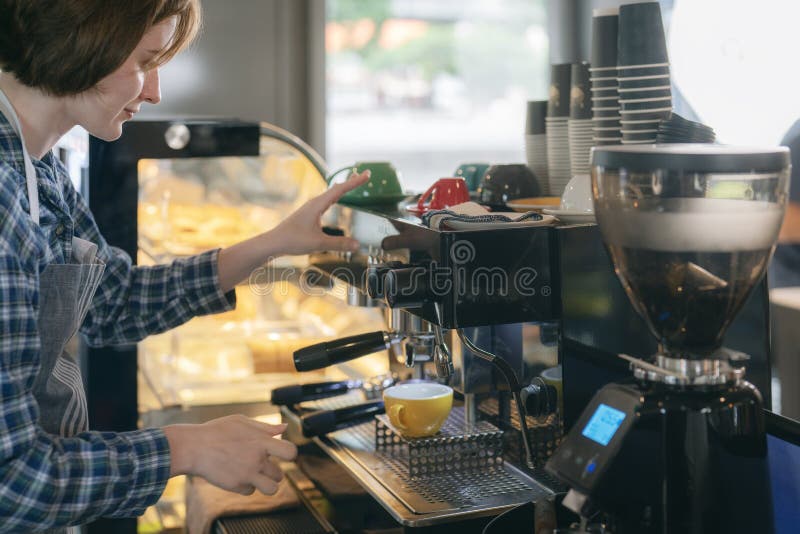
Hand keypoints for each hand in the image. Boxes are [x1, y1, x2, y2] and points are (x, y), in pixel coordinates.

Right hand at [164, 415, 297, 494]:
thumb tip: (283, 427)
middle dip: (273, 471)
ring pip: (272, 489)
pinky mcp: (236, 486)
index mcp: (261, 441)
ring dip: (266, 484)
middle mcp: (257, 459)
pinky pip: (250, 491)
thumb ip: (265, 427)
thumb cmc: (217, 431)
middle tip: (261, 465)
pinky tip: (238, 476)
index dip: (290, 454)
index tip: (282, 454)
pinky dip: (246, 486)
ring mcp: (247, 474)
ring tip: (257, 476)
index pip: (290, 452)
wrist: (194, 447)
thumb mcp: (241, 422)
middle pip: (280, 474)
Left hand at [216, 170, 370, 290]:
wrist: (274, 242)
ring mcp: (311, 208)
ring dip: (343, 189)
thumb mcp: (318, 243)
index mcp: (318, 204)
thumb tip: (357, 245)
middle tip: (363, 175)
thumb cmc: (293, 240)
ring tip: (352, 184)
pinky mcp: (308, 215)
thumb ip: (339, 244)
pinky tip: (334, 201)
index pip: (341, 190)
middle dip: (351, 182)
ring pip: (331, 194)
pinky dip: (335, 197)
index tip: (367, 174)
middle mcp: (315, 203)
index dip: (355, 182)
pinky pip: (326, 202)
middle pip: (336, 188)